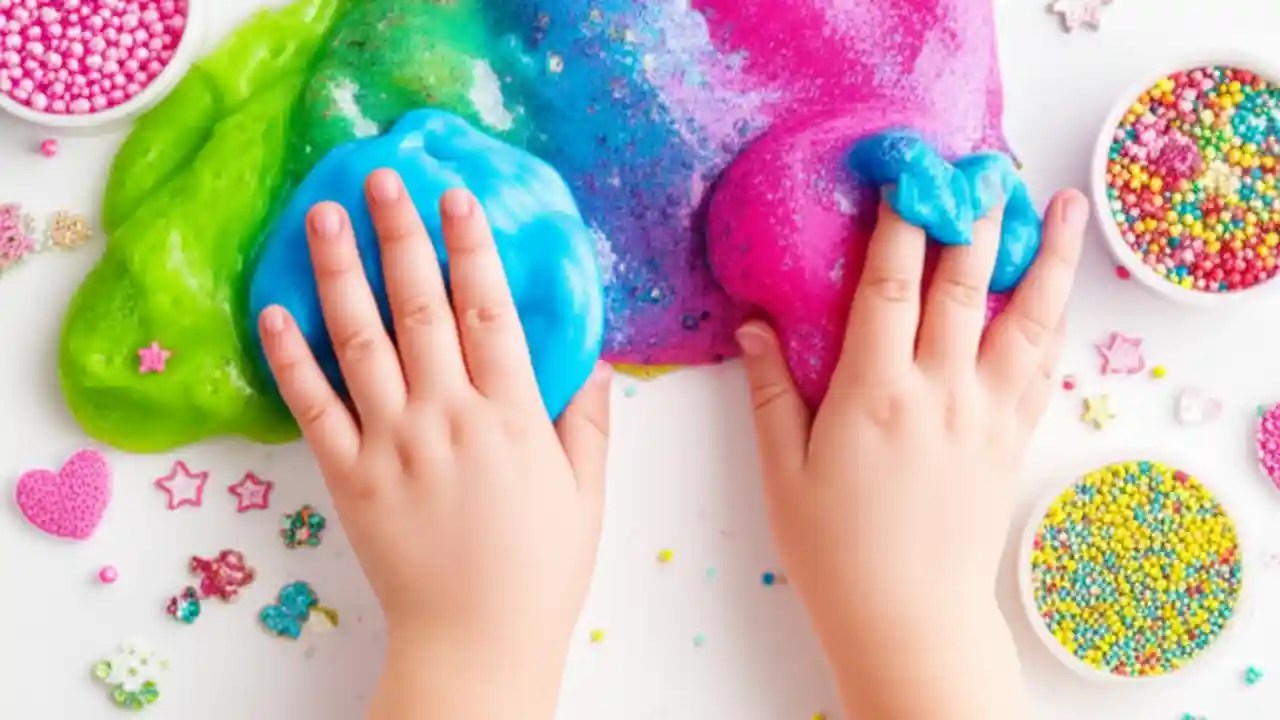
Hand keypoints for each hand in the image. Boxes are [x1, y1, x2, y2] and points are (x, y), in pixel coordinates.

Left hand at [258, 169, 611, 718]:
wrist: (477, 644)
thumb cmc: (541, 572)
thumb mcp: (585, 495)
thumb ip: (588, 423)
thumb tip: (595, 362)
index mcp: (512, 415)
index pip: (487, 309)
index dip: (470, 245)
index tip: (454, 195)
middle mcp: (449, 416)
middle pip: (419, 305)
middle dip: (400, 234)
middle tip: (381, 177)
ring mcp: (393, 444)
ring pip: (360, 340)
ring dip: (339, 272)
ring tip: (322, 216)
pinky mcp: (349, 478)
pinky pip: (313, 407)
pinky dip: (291, 357)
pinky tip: (274, 310)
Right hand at [737, 191, 1086, 718]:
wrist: (909, 619)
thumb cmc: (835, 550)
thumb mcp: (783, 472)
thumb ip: (770, 392)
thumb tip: (754, 325)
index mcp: (875, 394)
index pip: (890, 285)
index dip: (899, 222)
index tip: (906, 174)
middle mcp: (940, 393)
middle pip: (966, 284)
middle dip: (974, 216)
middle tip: (983, 165)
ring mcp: (985, 415)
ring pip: (1026, 319)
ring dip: (1043, 256)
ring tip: (1057, 206)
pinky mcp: (1010, 441)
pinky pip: (1041, 369)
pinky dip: (1053, 323)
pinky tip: (1058, 296)